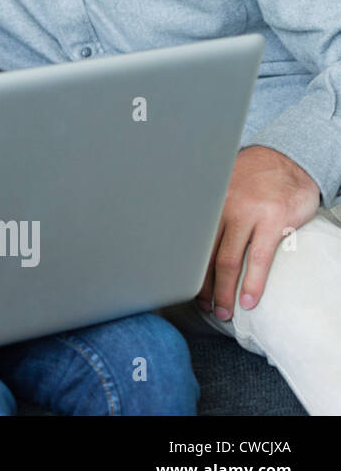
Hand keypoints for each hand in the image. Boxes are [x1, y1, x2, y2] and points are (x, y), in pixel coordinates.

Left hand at [198, 146, 320, 318]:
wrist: (288, 158)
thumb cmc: (252, 179)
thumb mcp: (221, 187)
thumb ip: (207, 210)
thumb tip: (184, 236)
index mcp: (205, 202)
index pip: (188, 241)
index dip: (184, 268)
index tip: (182, 289)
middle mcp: (221, 207)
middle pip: (204, 255)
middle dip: (202, 286)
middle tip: (203, 308)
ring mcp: (249, 214)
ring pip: (228, 261)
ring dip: (224, 292)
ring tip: (224, 312)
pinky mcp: (274, 221)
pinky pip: (259, 259)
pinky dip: (253, 283)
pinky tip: (249, 300)